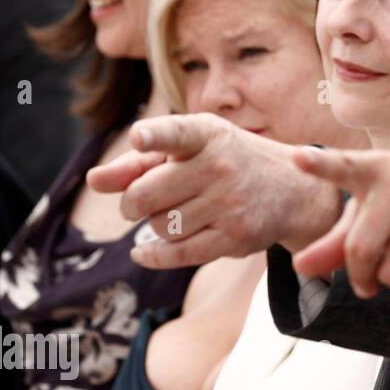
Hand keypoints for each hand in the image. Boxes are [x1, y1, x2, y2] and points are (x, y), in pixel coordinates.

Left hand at [86, 114, 343, 268]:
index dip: (155, 137)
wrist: (294, 190)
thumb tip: (94, 181)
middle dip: (132, 204)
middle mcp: (221, 167)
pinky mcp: (236, 237)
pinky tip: (143, 253)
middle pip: (146, 195)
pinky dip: (154, 255)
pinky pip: (178, 253)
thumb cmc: (230, 162)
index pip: (177, 134)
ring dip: (157, 225)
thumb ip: (141, 161)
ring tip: (177, 214)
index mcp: (208, 135)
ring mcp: (230, 204)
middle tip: (138, 204)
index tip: (139, 138)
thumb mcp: (193, 149)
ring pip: (160, 226)